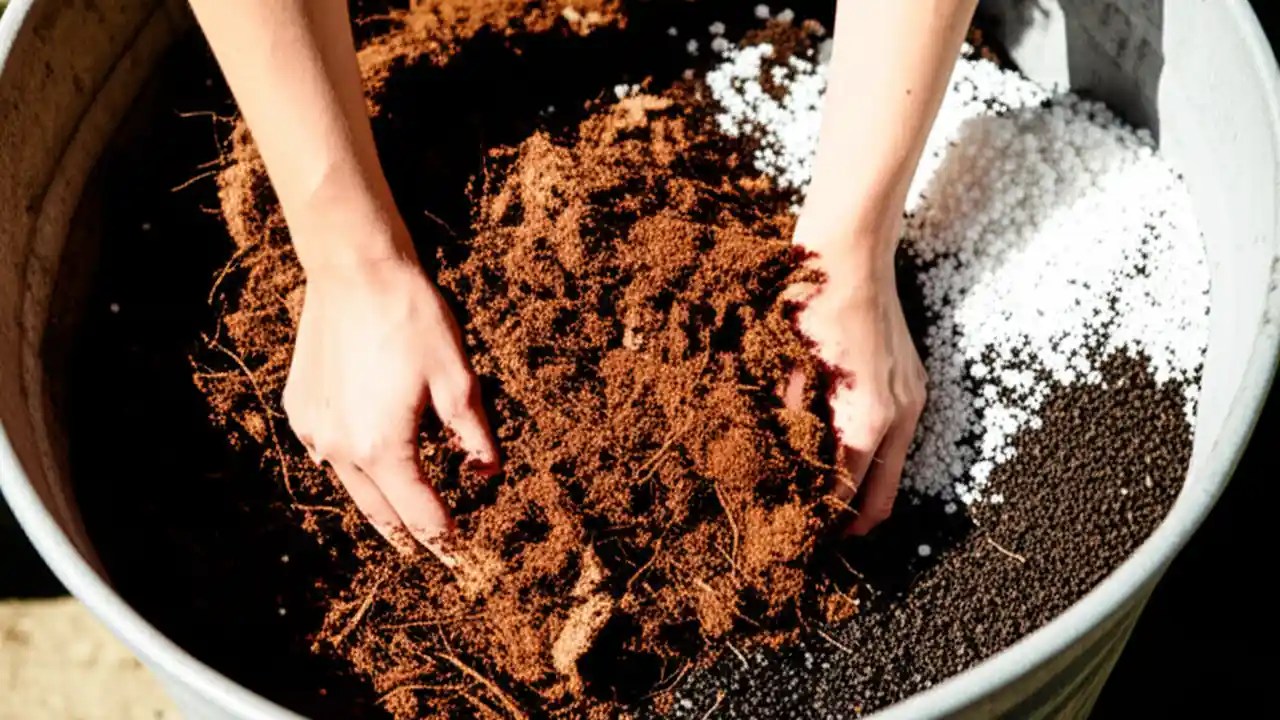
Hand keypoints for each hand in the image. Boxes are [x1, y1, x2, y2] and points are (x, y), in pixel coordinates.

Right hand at [283, 233, 498, 557]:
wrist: (353, 270)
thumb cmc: (411, 317)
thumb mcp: (458, 377)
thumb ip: (474, 433)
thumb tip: (488, 472)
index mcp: (384, 447)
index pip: (421, 515)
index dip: (446, 541)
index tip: (464, 560)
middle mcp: (341, 449)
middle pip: (382, 513)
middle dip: (411, 535)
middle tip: (435, 550)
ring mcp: (314, 430)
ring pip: (352, 487)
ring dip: (381, 504)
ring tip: (405, 517)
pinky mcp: (299, 407)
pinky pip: (327, 454)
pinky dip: (353, 467)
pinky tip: (369, 463)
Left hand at [790, 228, 926, 535]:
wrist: (851, 249)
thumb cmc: (810, 300)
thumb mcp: (783, 366)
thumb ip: (786, 421)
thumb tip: (778, 466)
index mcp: (866, 417)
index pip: (847, 492)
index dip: (823, 521)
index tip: (798, 537)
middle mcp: (900, 414)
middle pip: (884, 496)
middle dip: (853, 523)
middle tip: (819, 539)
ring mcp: (913, 397)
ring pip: (894, 468)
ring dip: (865, 489)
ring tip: (824, 500)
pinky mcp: (913, 381)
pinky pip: (897, 437)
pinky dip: (874, 456)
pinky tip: (841, 452)